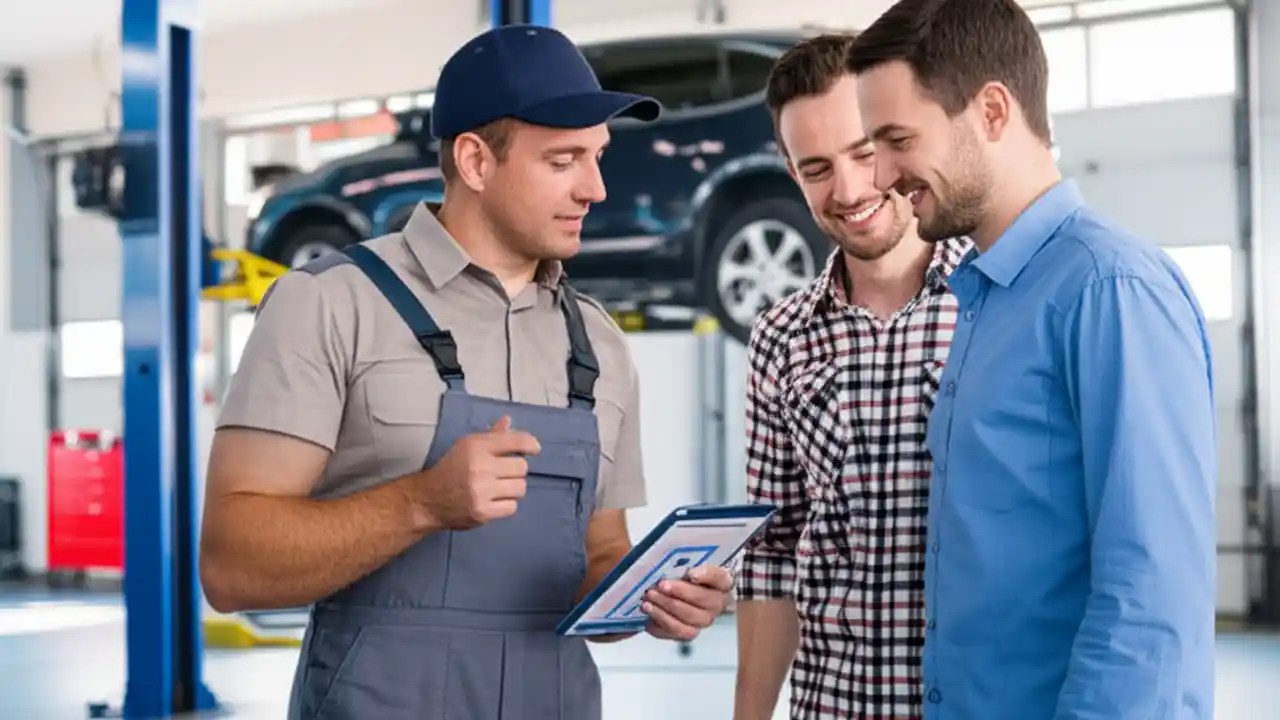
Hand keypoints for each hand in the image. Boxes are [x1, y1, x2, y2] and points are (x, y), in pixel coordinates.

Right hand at [407, 415, 540, 529]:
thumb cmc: (451, 469)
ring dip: (513, 488)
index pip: (515, 441)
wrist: (428, 499)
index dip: (530, 443)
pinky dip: (506, 504)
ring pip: (520, 487)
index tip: (534, 448)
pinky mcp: (483, 512)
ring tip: (499, 488)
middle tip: (504, 473)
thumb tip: (508, 421)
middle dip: (516, 469)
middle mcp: (480, 467)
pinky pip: (512, 507)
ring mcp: (481, 491)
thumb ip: (491, 435)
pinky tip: (494, 501)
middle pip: (521, 466)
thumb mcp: (467, 446)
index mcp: (476, 446)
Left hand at [643, 565, 734, 641]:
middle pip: (704, 600)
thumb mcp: (683, 561)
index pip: (720, 577)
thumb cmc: (679, 573)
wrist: (668, 592)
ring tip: (649, 599)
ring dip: (667, 608)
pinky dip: (660, 622)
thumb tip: (671, 562)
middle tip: (661, 585)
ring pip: (690, 619)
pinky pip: (677, 632)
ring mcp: (703, 620)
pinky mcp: (688, 632)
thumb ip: (682, 561)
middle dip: (680, 592)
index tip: (690, 573)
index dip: (707, 576)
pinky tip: (648, 611)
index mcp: (721, 581)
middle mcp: (716, 603)